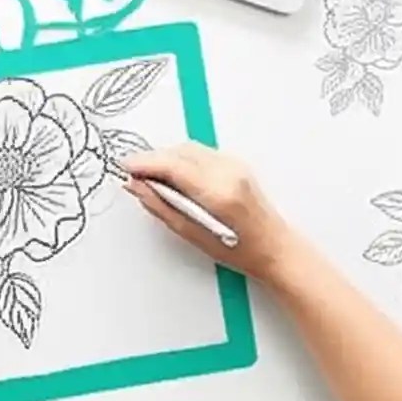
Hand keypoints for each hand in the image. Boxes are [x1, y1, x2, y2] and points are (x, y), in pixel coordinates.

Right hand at [124, 143, 302, 285]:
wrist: (275, 247)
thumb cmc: (240, 251)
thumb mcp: (192, 235)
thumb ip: (162, 207)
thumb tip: (138, 188)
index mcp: (218, 193)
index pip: (172, 166)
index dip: (144, 163)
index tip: (125, 167)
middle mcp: (228, 172)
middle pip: (179, 152)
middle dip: (153, 160)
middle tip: (134, 176)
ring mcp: (235, 165)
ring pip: (189, 149)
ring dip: (167, 159)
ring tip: (152, 178)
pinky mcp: (237, 164)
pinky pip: (201, 153)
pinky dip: (183, 160)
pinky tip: (175, 176)